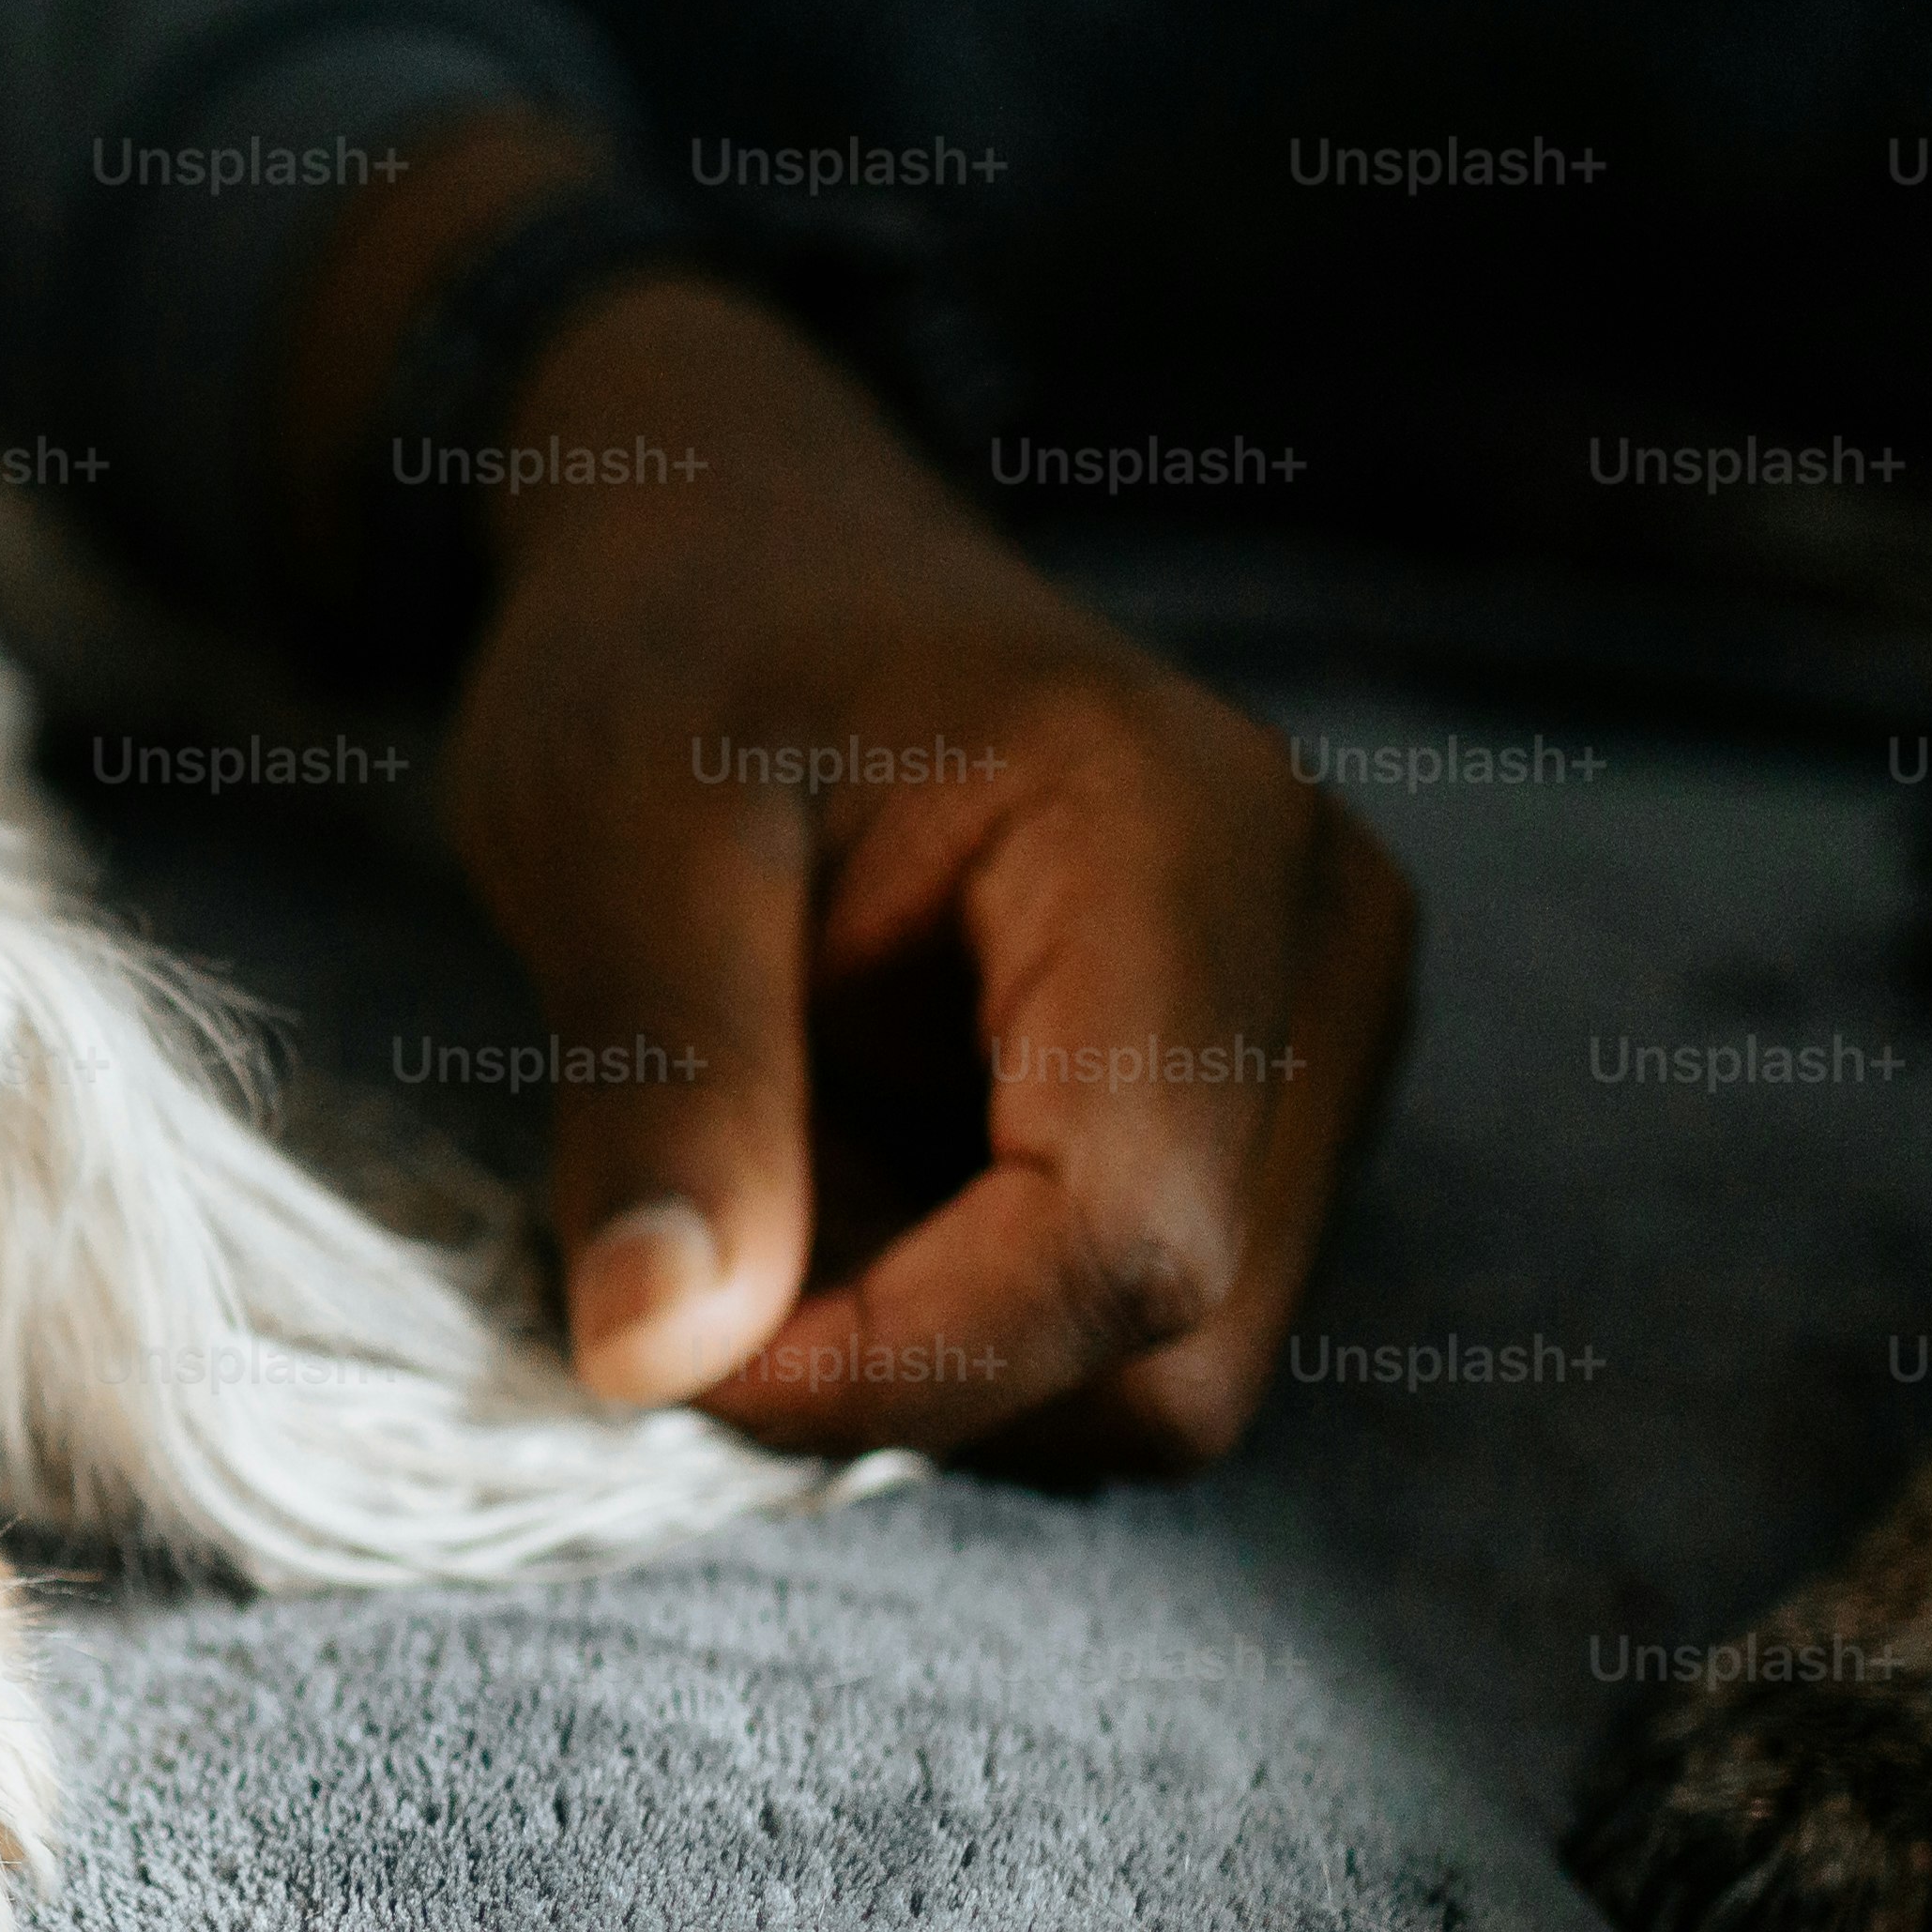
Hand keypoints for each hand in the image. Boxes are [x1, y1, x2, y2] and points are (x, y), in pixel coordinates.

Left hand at [434, 270, 1416, 1473]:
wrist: (749, 557)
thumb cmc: (680, 654)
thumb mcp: (612, 837)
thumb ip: (662, 1095)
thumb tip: (659, 1360)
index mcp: (1190, 832)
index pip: (1129, 1239)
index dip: (904, 1361)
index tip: (680, 1345)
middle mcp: (1319, 945)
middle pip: (1170, 1352)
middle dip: (915, 1365)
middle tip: (707, 1236)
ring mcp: (1320, 1036)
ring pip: (1157, 1375)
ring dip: (932, 1350)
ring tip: (782, 1162)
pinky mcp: (1269, 1109)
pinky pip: (1133, 1331)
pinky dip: (964, 1317)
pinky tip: (856, 1167)